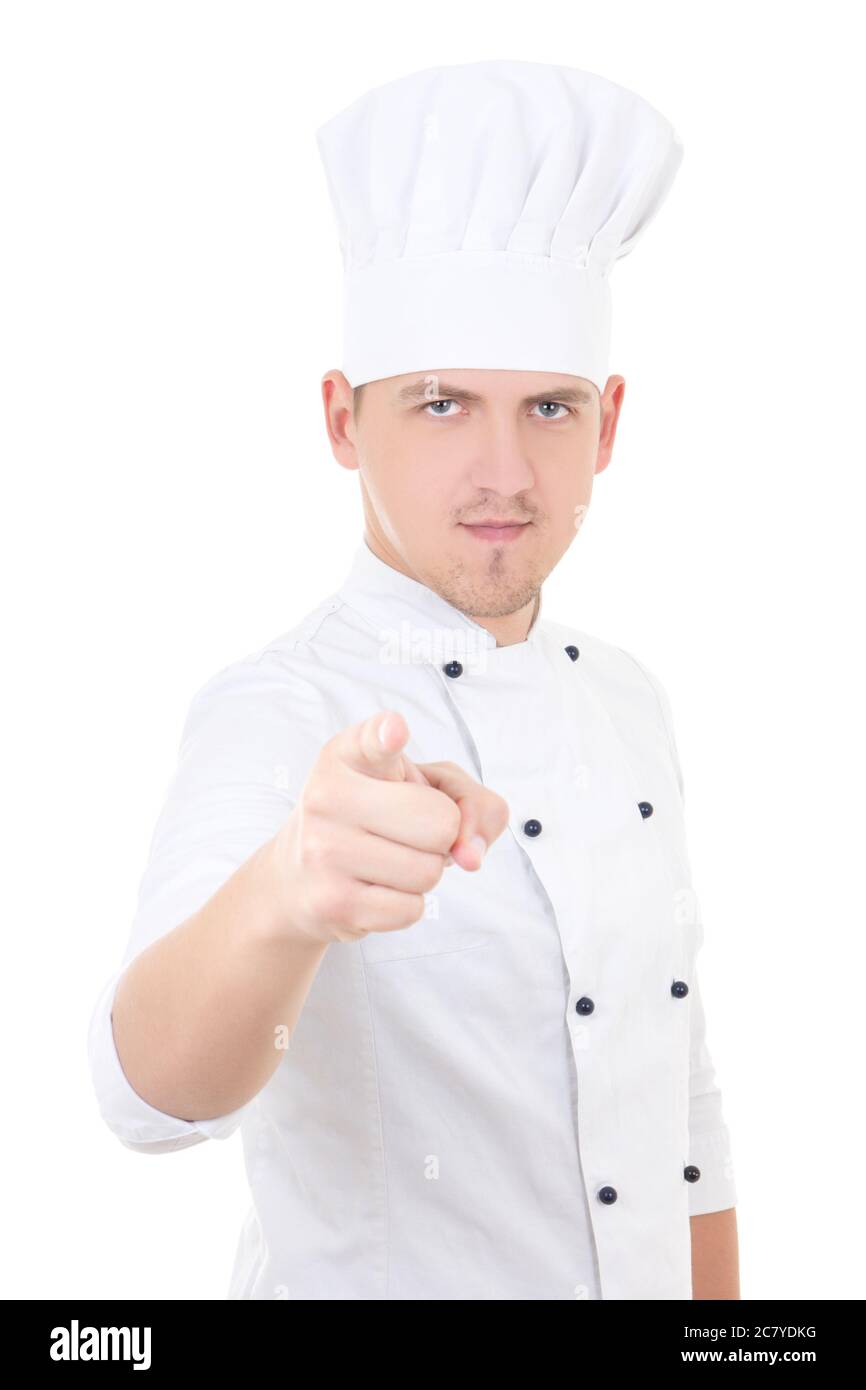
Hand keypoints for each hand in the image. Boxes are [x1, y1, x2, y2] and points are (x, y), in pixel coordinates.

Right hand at [271, 709, 509, 944]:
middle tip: (406, 832)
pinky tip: (374, 888)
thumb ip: (470, 801)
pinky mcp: (332, 902)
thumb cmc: (376, 820)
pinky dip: (405, 904)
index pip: (373, 741)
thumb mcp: (423, 788)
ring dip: (423, 872)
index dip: (388, 736)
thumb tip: (472, 855)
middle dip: (441, 836)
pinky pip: (411, 909)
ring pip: (428, 872)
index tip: (395, 732)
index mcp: (349, 756)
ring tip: (387, 860)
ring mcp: (325, 851)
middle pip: (441, 824)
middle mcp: (328, 797)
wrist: (300, 877)